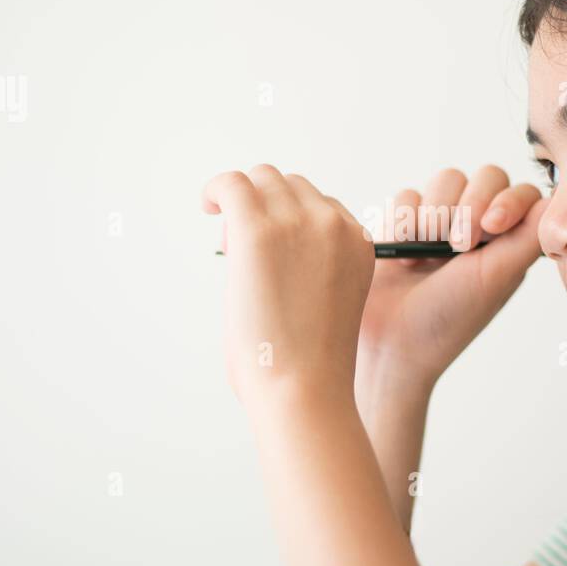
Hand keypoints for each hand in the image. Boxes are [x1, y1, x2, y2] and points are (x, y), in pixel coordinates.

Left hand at [203, 164, 375, 409]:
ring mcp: (298, 222)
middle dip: (266, 206)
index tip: (270, 250)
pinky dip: (217, 189)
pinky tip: (208, 205)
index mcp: (359, 243)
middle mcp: (334, 224)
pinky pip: (231, 184)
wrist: (304, 387)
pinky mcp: (258, 229)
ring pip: (263, 178)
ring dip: (244, 200)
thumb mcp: (327, 303)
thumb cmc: (309, 365)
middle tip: (242, 245)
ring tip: (229, 236)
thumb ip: (307, 267)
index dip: (290, 222)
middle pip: (291, 185)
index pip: (321, 207)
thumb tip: (261, 250)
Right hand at [356, 165, 546, 393]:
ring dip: (433, 216)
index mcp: (508, 243)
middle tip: (455, 247)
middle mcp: (478, 228)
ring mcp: (441, 222)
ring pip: (446, 180)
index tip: (491, 227)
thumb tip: (557, 199)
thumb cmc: (448, 318)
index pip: (522, 194)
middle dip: (467, 207)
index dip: (507, 200)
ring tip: (422, 254)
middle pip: (486, 177)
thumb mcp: (496, 278)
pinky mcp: (405, 224)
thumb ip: (528, 237)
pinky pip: (407, 196)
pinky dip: (403, 223)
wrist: (390, 341)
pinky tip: (402, 256)